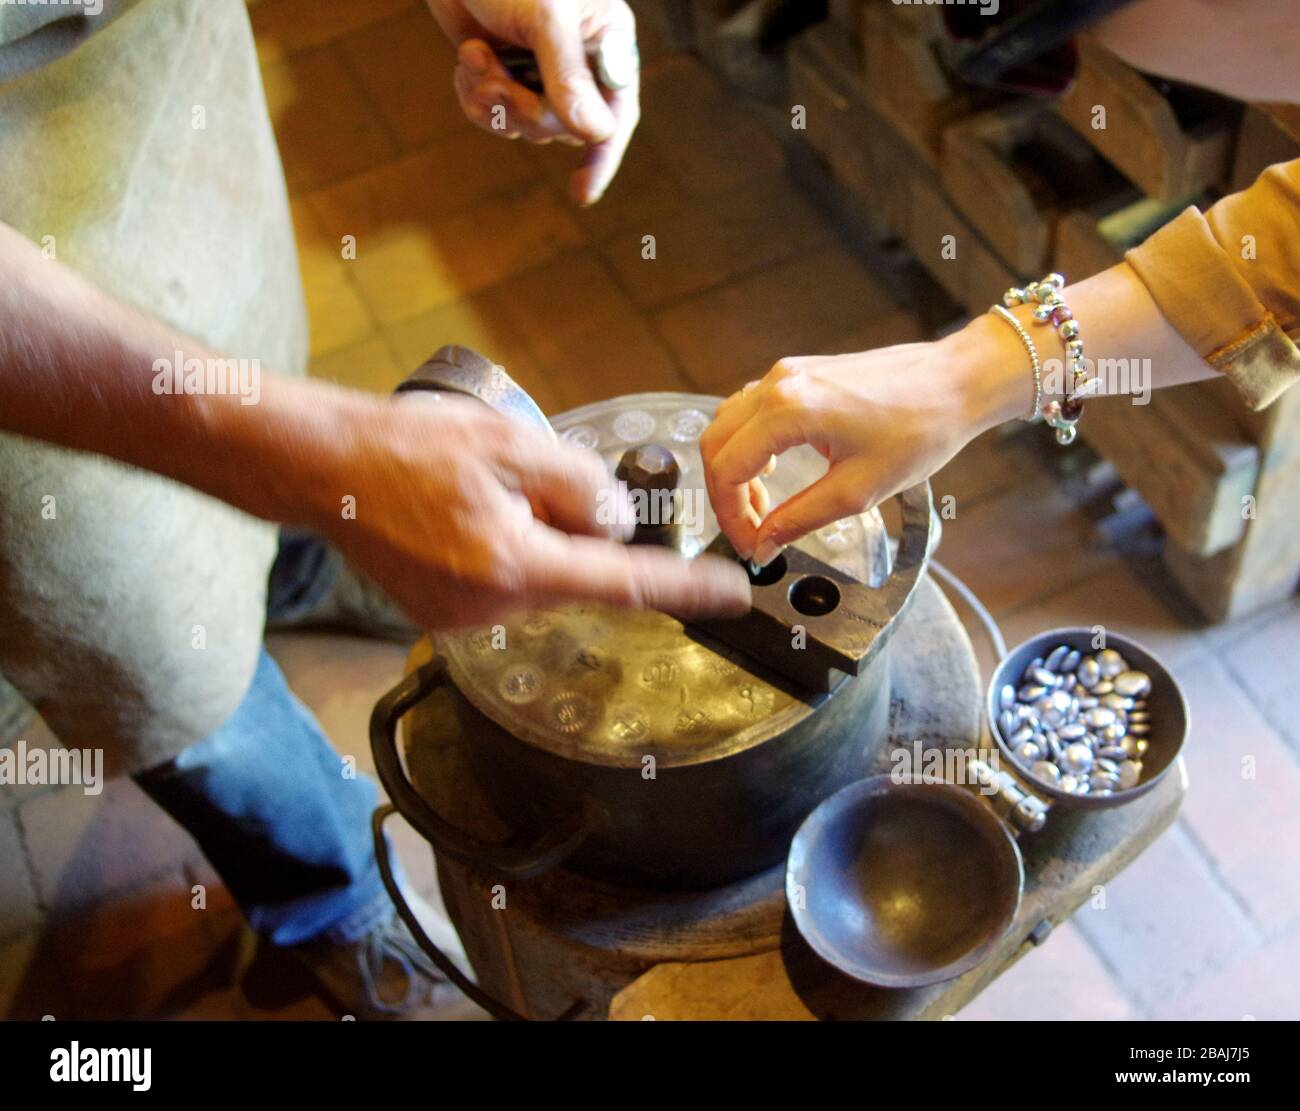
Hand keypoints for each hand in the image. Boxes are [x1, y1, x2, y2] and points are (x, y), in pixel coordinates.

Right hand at [311, 392, 748, 629]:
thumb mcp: (511, 444)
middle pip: (576, 572)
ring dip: (534, 534)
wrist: (324, 468)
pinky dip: (506, 548)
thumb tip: (617, 524)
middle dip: (571, 527)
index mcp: (516, 566)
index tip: (732, 596)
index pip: (624, 585)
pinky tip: (461, 511)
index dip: (685, 591)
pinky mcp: (443, 614)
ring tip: (475, 489)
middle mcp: (494, 608)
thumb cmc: (410, 447)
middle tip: (524, 476)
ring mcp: (464, 618)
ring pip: (540, 575)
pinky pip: (505, 582)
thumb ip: (579, 485)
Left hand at [428, 0, 639, 205]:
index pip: (615, 116)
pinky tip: (467, 56)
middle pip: (562, 129)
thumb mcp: (546, 17)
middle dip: (522, 110)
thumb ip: (568, 75)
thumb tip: (594, 133)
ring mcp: (540, 75)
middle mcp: (580, 66)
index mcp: (607, 45)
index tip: (581, 194)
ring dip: (493, 100)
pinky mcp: (504, 76)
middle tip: (495, 79)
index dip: (600, 156)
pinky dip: (474, 95)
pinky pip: (494, 116)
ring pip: (525, 127)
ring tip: (475, 58)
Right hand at [700, 326, 1027, 566]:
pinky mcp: (799, 373)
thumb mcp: (857, 491)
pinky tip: (771, 470)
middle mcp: (779, 383)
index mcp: (789, 410)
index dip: (730, 515)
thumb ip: (799, 519)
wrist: (957, 383)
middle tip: (751, 531)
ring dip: (734, 469)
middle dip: (724, 495)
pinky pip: (750, 410)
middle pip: (715, 443)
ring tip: (762, 505)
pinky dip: (748, 445)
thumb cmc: (921, 428)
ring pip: (727, 424)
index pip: (727, 468)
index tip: (748, 545)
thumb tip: (763, 544)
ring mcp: (787, 373)